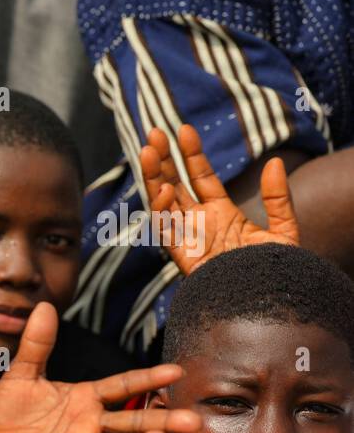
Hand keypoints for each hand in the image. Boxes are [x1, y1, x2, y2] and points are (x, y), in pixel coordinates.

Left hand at [0, 303, 199, 432]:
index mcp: (85, 397)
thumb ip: (37, 344)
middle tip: (192, 420)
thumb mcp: (22, 373)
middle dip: (162, 420)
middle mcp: (91, 423)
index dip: (147, 379)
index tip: (176, 371)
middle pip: (133, 421)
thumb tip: (45, 306)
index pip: (123, 386)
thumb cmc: (8, 410)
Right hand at [141, 124, 298, 275]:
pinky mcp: (183, 256)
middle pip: (174, 184)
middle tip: (153, 132)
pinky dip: (162, 210)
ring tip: (148, 151)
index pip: (199, 176)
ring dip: (153, 177)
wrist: (265, 301)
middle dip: (163, 159)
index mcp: (220, 214)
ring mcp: (189, 238)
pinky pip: (166, 230)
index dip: (191, 154)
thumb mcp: (284, 229)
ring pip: (163, 202)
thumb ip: (278, 197)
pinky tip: (163, 189)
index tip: (183, 130)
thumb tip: (273, 162)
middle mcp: (199, 223)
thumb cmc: (274, 272)